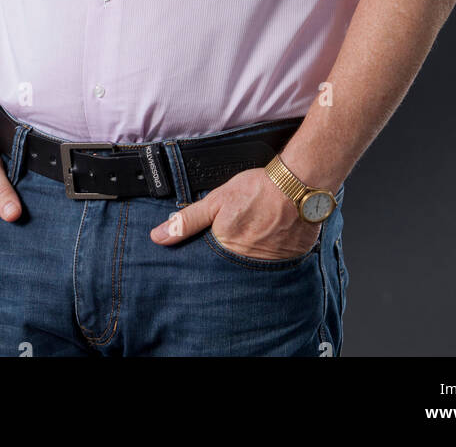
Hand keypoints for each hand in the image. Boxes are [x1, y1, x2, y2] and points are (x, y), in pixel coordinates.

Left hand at [149, 166, 318, 258]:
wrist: (298, 185)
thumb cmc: (257, 190)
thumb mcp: (216, 200)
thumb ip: (187, 221)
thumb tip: (157, 238)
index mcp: (226, 250)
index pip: (210, 267)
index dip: (209, 259)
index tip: (211, 252)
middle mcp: (246, 264)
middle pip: (232, 270)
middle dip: (231, 263)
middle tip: (240, 241)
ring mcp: (270, 266)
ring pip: (254, 270)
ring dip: (253, 261)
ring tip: (258, 241)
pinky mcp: (289, 262)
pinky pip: (277, 268)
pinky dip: (274, 258)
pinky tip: (275, 243)